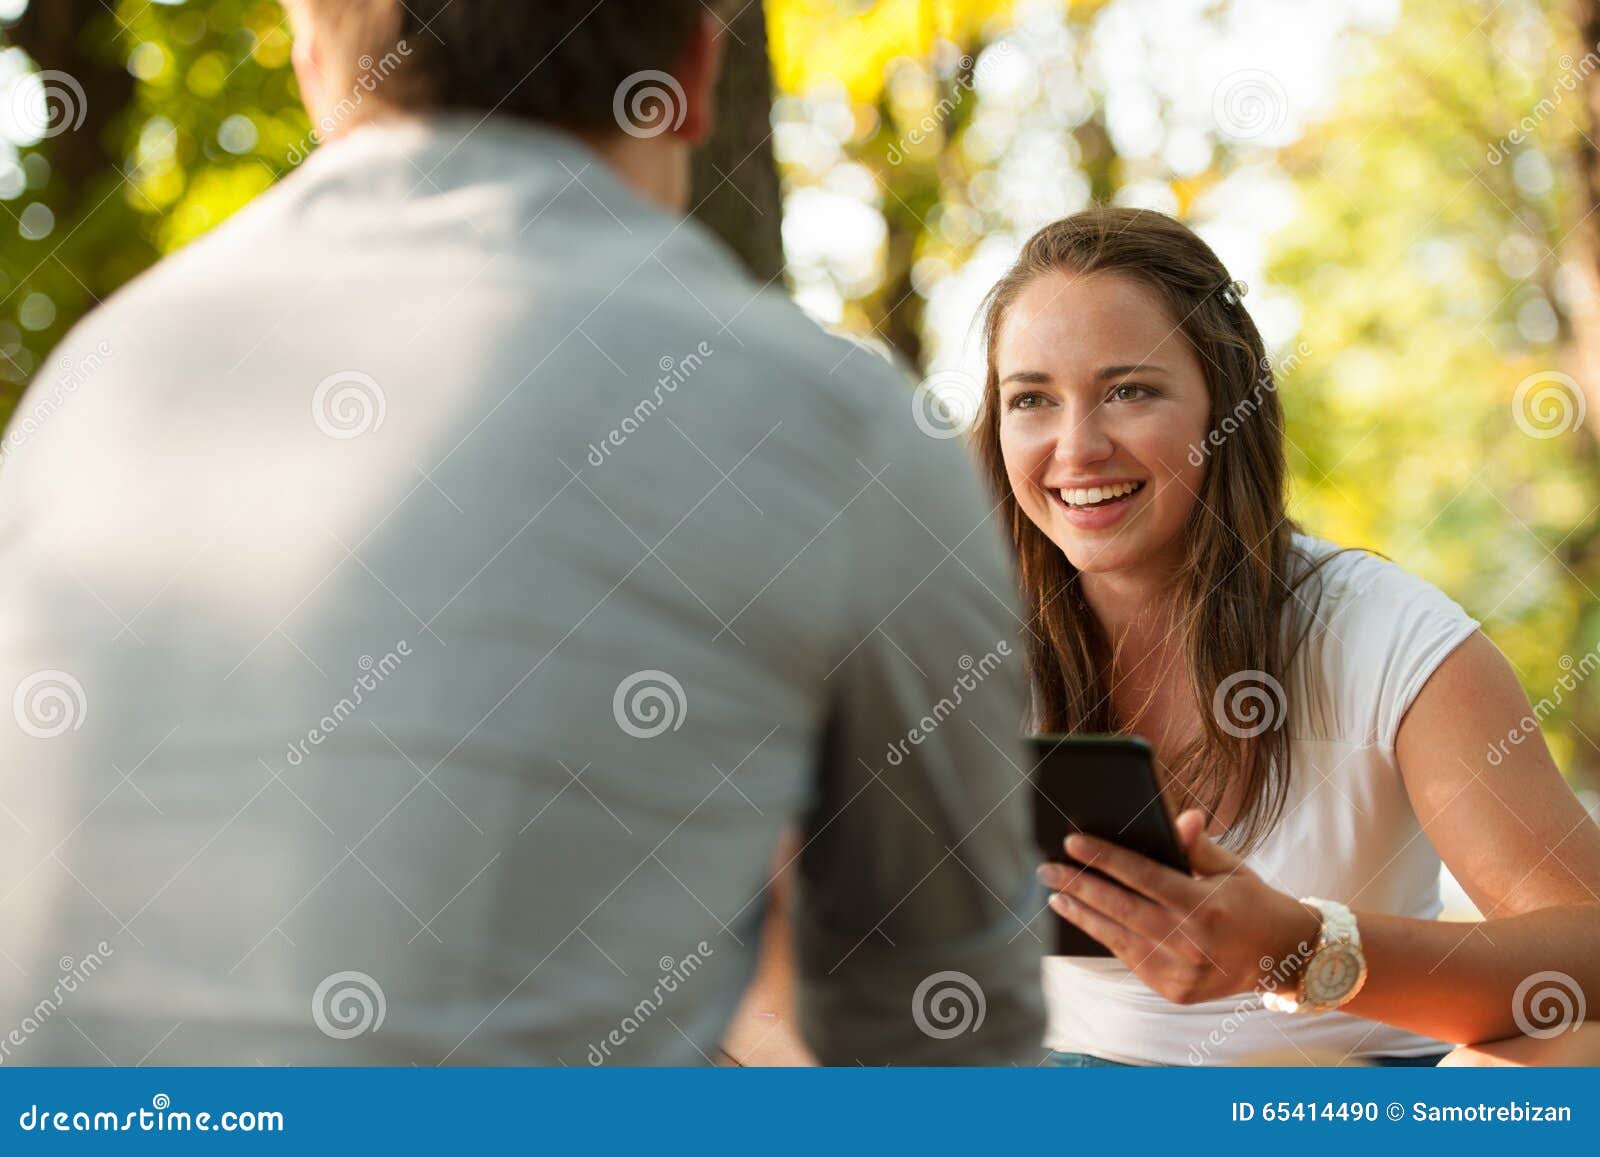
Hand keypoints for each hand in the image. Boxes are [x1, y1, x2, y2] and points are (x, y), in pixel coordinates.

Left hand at [1037, 809, 1321, 1004]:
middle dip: (1079, 886)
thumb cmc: (1250, 901)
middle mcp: (1192, 941)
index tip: (1073, 842)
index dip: (1105, 858)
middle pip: (1122, 908)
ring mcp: (1182, 971)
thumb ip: (1197, 846)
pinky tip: (1085, 918)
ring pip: (1119, 938)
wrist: (1279, 957)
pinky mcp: (1174, 991)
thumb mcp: (1230, 868)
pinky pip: (1131, 959)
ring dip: (1083, 914)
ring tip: (1056, 894)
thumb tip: (1180, 816)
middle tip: (1047, 869)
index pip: (1144, 877)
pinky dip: (1106, 937)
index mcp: (1205, 905)